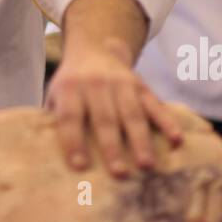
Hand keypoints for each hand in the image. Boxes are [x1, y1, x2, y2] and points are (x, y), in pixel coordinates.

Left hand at [46, 36, 182, 177]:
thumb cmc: (71, 83)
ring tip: (146, 165)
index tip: (79, 166)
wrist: (95, 47)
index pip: (70, 116)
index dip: (73, 140)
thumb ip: (52, 119)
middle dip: (112, 147)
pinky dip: (167, 122)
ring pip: (132, 114)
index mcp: (70, 87)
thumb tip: (46, 157)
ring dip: (140, 140)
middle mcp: (96, 83)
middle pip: (104, 118)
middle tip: (119, 173)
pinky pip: (156, 105)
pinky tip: (176, 140)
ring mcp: (122, 83)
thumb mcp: (55, 93)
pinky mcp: (141, 85)